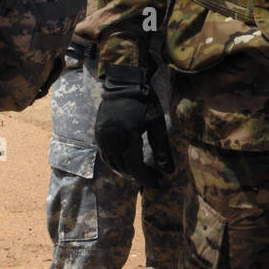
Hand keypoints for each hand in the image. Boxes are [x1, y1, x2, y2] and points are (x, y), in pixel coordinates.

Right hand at [94, 65, 173, 188]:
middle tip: (155, 176)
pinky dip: (116, 162)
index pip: (136, 168)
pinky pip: (106, 155)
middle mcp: (112, 141)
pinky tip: (127, 161)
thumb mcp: (157, 123)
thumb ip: (162, 149)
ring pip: (114, 164)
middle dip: (140, 175)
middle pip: (125, 168)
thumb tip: (168, 172)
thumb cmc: (144, 101)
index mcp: (128, 139)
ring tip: (142, 171)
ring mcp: (103, 138)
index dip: (147, 179)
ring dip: (127, 171)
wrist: (124, 83)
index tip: (158, 184)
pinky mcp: (99, 134)